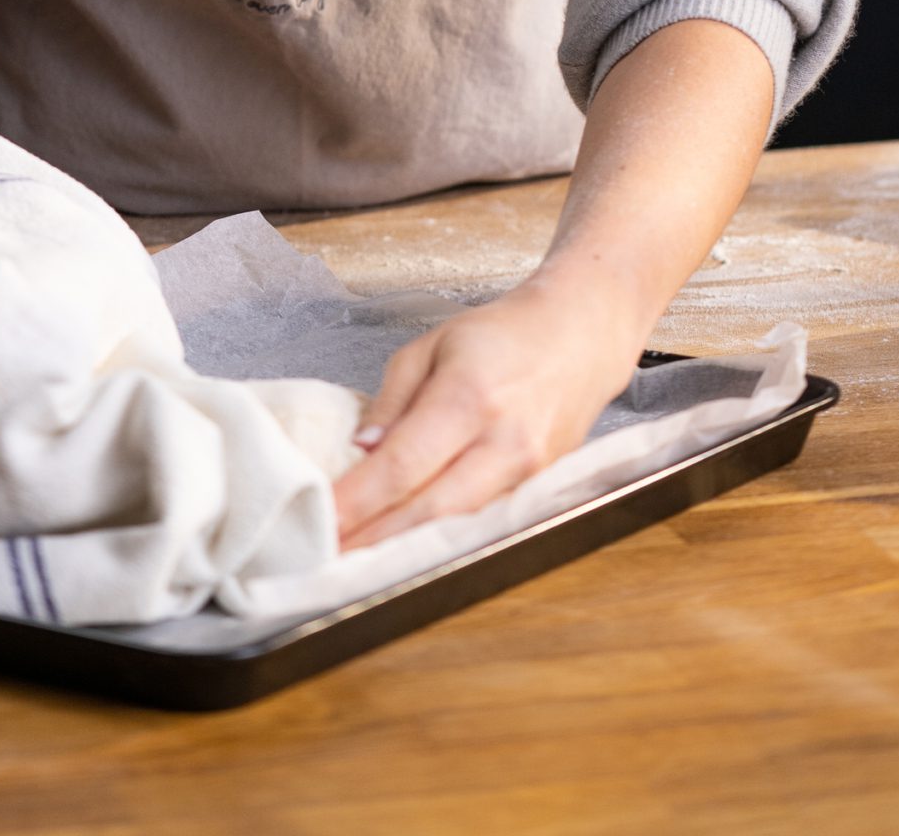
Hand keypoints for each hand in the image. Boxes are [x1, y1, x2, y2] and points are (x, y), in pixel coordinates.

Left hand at [331, 274, 643, 551]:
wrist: (579, 336)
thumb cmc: (501, 335)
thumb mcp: (431, 346)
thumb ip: (392, 401)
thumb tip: (360, 454)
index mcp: (469, 397)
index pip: (401, 466)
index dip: (356, 501)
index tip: (318, 521)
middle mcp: (503, 443)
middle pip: (429, 511)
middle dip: (373, 540)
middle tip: (325, 559)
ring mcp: (528, 475)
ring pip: (457, 528)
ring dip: (404, 550)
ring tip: (356, 564)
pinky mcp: (538, 491)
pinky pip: (481, 524)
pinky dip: (442, 541)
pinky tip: (408, 552)